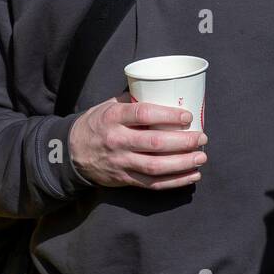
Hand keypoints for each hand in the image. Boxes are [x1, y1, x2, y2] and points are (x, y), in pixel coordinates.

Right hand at [68, 93, 206, 189]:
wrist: (71, 152)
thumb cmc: (98, 123)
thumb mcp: (109, 106)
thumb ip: (134, 99)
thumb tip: (165, 90)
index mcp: (114, 117)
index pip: (143, 114)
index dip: (168, 115)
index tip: (187, 115)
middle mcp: (117, 140)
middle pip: (154, 143)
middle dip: (183, 141)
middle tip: (202, 137)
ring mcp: (121, 162)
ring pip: (156, 166)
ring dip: (183, 163)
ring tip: (201, 157)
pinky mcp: (124, 179)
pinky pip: (153, 183)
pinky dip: (176, 181)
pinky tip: (193, 175)